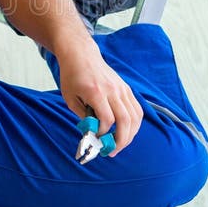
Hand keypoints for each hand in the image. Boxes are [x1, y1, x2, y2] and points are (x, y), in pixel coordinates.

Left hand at [56, 40, 142, 154]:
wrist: (81, 54)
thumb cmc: (72, 76)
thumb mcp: (70, 97)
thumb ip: (83, 116)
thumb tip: (93, 134)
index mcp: (96, 92)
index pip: (107, 119)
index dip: (103, 133)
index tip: (95, 139)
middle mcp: (112, 90)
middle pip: (125, 120)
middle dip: (121, 140)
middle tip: (111, 152)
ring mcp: (122, 88)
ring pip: (135, 116)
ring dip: (130, 134)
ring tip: (120, 144)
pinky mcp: (126, 88)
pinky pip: (137, 109)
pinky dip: (134, 123)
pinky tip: (127, 131)